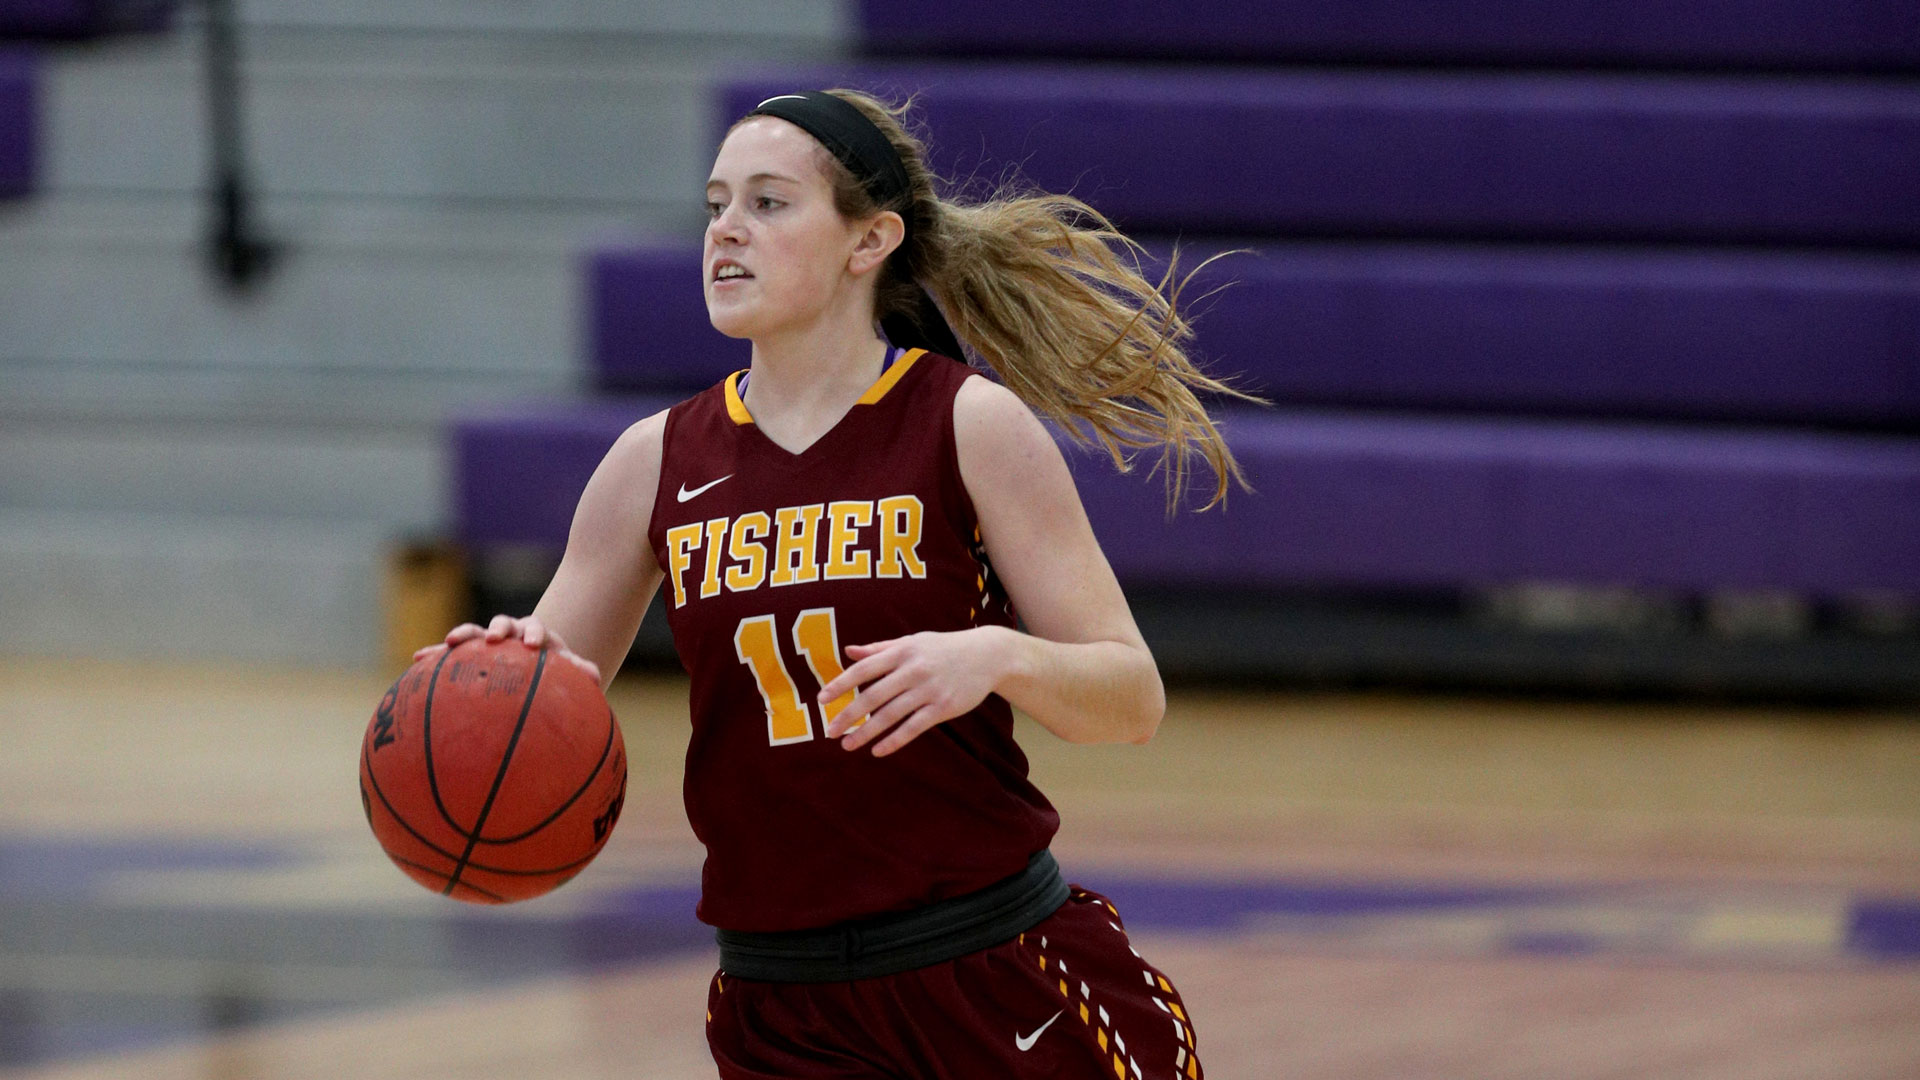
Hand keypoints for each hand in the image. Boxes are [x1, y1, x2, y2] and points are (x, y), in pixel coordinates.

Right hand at [412, 614, 602, 685]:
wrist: (532, 672)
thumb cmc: (551, 674)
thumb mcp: (566, 674)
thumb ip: (579, 672)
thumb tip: (594, 676)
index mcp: (536, 636)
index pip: (535, 628)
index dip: (534, 633)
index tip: (534, 645)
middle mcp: (511, 634)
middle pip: (504, 623)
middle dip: (499, 628)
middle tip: (496, 638)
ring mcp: (488, 642)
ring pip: (475, 633)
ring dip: (463, 635)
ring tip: (450, 642)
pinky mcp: (468, 654)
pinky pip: (449, 653)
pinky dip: (435, 653)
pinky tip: (418, 659)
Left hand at [817, 628, 1011, 756]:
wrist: (987, 655)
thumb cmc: (944, 647)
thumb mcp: (912, 641)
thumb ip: (880, 648)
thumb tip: (849, 652)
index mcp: (901, 652)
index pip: (864, 669)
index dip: (841, 684)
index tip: (822, 700)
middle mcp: (913, 670)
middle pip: (872, 696)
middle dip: (848, 715)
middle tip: (829, 731)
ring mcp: (928, 690)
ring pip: (890, 715)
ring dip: (866, 733)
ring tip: (848, 745)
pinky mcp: (943, 708)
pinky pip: (914, 727)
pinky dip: (894, 740)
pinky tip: (878, 751)